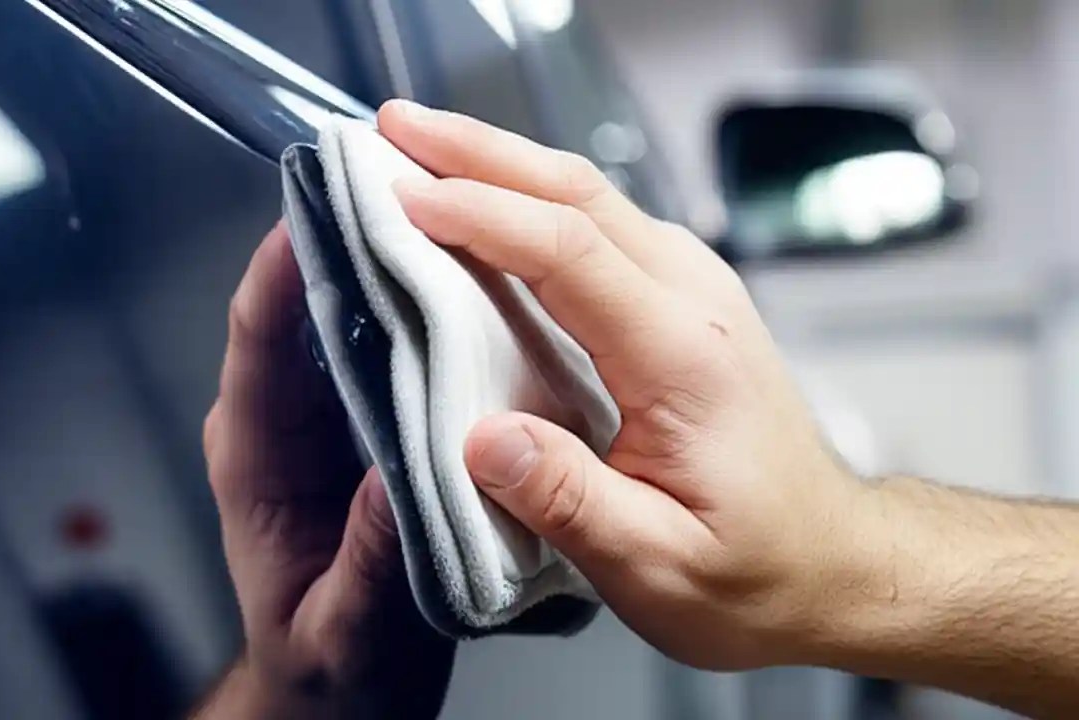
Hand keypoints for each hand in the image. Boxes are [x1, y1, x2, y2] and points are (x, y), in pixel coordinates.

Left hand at [197, 223, 453, 718]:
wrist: (339, 695)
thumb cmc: (326, 670)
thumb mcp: (348, 635)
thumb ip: (371, 562)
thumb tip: (402, 477)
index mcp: (256, 460)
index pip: (256, 340)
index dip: (284, 267)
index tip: (326, 210)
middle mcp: (284, 423)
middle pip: (305, 306)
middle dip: (351, 242)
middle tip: (410, 193)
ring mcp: (327, 421)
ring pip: (352, 320)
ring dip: (393, 271)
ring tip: (451, 230)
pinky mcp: (370, 428)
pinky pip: (393, 354)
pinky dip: (425, 319)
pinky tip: (472, 301)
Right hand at [379, 99, 873, 671]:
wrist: (831, 559)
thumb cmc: (752, 569)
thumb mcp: (658, 567)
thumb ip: (571, 503)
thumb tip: (483, 441)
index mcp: (683, 356)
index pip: (569, 251)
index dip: (481, 215)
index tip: (402, 199)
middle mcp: (694, 299)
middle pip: (576, 190)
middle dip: (477, 149)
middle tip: (392, 127)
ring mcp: (693, 288)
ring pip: (587, 194)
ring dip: (500, 162)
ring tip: (419, 149)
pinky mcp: (681, 298)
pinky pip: (598, 223)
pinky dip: (529, 197)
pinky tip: (487, 200)